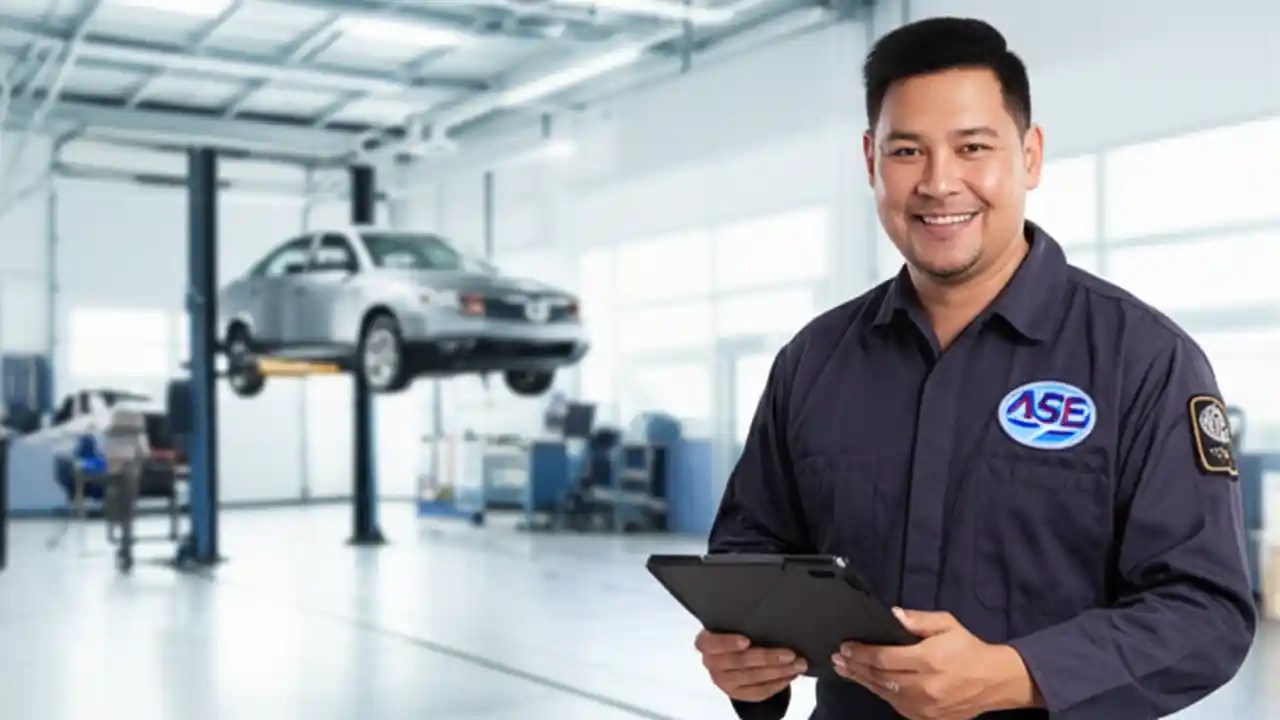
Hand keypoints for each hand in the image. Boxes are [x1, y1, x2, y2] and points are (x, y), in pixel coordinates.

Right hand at [695, 629, 807, 702]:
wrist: (731, 653)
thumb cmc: (735, 631)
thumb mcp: (732, 623)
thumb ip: (742, 620)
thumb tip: (769, 610)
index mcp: (706, 642)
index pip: (713, 643)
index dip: (728, 643)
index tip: (747, 641)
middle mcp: (711, 663)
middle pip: (739, 662)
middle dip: (767, 658)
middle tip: (790, 654)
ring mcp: (723, 681)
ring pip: (752, 678)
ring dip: (778, 672)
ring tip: (798, 665)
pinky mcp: (737, 694)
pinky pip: (758, 692)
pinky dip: (777, 685)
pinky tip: (790, 676)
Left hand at [832, 608, 1042, 719]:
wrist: (995, 682)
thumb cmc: (968, 649)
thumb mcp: (947, 624)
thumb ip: (918, 620)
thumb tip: (892, 615)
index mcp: (928, 660)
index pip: (884, 658)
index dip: (861, 653)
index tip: (845, 646)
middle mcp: (923, 686)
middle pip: (879, 677)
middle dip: (855, 667)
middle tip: (838, 658)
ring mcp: (925, 706)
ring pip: (884, 693)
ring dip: (862, 681)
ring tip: (846, 670)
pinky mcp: (927, 718)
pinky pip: (896, 705)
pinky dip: (880, 693)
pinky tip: (869, 683)